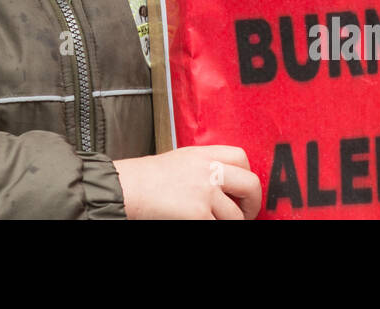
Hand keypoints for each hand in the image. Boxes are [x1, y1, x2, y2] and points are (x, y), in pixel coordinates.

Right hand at [114, 145, 260, 219]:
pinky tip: (200, 223)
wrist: (126, 187)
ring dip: (230, 222)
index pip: (241, 157)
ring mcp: (205, 192)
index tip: (242, 190)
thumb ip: (203, 167)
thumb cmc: (146, 178)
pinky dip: (213, 227)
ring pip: (237, 215)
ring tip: (216, 221)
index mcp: (203, 154)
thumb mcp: (180, 160)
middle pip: (250, 184)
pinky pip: (218, 226)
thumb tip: (225, 185)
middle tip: (245, 213)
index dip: (247, 175)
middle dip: (252, 204)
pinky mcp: (198, 214)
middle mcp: (208, 170)